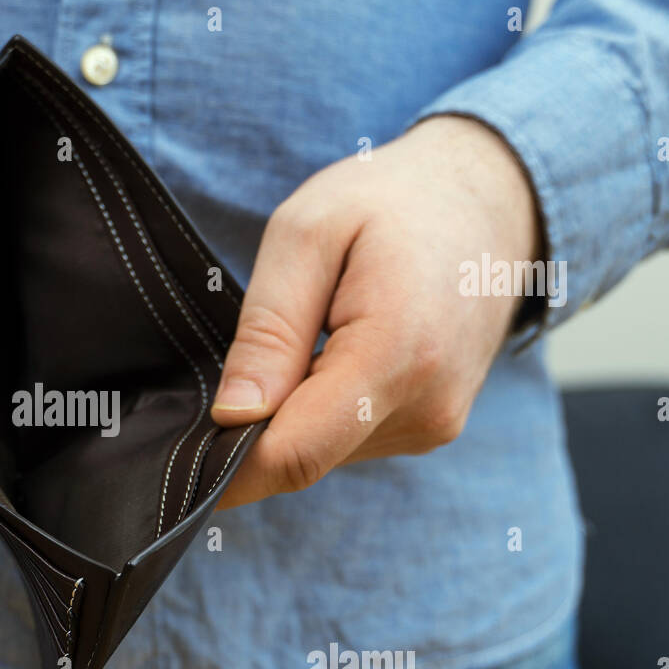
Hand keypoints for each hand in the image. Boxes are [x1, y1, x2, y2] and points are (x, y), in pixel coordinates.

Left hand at [211, 115, 540, 506]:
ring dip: (289, 413)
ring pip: (323, 451)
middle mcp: (426, 407)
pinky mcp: (431, 426)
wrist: (490, 198)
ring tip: (305, 334)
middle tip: (236, 361)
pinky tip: (328, 351)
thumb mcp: (307, 233)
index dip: (226, 469)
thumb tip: (233, 415)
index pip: (293, 453)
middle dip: (252, 430)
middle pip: (302, 457)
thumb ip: (269, 329)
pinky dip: (319, 409)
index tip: (178, 462)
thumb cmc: (391, 200)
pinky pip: (348, 438)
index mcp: (398, 355)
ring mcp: (435, 424)